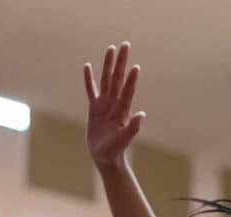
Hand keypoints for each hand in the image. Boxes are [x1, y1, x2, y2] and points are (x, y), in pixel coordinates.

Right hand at [84, 42, 144, 167]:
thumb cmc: (115, 150)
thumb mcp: (124, 140)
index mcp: (122, 110)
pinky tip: (88, 66)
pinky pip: (91, 90)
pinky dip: (89, 79)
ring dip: (108, 65)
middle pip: (118, 78)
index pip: (127, 90)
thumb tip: (142, 114)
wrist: (105, 157)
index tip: (135, 66)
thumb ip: (133, 127)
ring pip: (106, 79)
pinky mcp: (94, 108)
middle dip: (121, 62)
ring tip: (111, 49)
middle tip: (125, 45)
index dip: (131, 79)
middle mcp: (115, 103)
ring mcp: (104, 104)